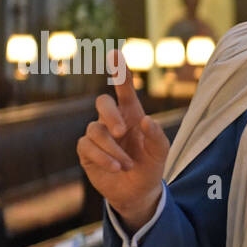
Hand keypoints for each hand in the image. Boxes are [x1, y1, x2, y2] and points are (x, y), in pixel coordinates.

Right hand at [76, 51, 169, 229]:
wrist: (137, 193)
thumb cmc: (149, 168)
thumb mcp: (160, 154)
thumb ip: (157, 137)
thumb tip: (146, 121)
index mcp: (132, 116)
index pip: (124, 90)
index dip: (120, 73)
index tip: (116, 54)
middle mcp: (113, 121)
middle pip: (102, 103)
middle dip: (110, 114)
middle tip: (121, 131)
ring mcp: (97, 135)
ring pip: (95, 130)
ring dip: (113, 148)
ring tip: (127, 165)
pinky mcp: (86, 151)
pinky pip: (87, 146)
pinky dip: (103, 157)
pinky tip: (117, 167)